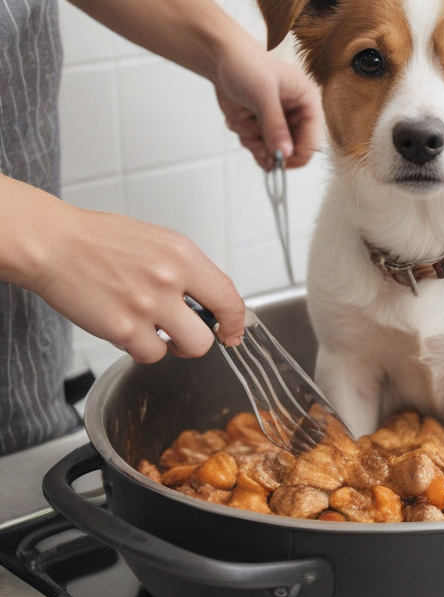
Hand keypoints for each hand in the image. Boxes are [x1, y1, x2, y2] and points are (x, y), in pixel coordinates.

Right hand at [32, 202, 245, 361]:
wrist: (54, 244)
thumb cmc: (101, 241)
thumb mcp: (158, 241)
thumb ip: (186, 269)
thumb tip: (210, 299)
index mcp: (183, 255)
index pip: (228, 297)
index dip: (236, 322)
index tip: (233, 331)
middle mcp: (169, 281)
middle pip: (209, 336)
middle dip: (200, 339)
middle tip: (183, 332)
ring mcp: (146, 307)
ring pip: (184, 349)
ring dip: (172, 346)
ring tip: (153, 329)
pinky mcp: (121, 329)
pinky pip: (149, 355)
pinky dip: (141, 348)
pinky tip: (127, 327)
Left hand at [214, 30, 322, 169]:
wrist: (220, 58)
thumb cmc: (246, 63)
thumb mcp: (263, 95)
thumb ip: (275, 127)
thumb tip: (285, 153)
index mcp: (307, 102)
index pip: (313, 141)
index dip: (297, 155)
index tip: (278, 160)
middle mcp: (296, 116)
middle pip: (292, 152)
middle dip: (271, 150)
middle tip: (254, 144)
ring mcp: (278, 124)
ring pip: (273, 153)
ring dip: (255, 143)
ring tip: (243, 124)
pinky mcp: (262, 128)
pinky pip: (258, 149)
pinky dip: (246, 139)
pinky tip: (239, 120)